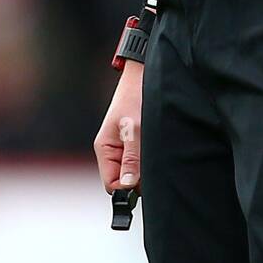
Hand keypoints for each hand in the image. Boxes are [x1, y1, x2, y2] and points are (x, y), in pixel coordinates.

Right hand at [93, 61, 143, 193]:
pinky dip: (151, 158)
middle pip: (124, 181)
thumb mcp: (134, 129)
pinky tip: (157, 146)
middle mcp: (113, 152)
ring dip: (147, 166)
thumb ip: (131, 158)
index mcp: (105, 149)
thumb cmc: (136, 95)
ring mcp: (125, 148)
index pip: (111, 184)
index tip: (143, 178)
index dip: (127, 187)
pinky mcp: (137, 143)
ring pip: (135, 172)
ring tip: (155, 148)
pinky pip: (142, 161)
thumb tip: (127, 185)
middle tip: (153, 160)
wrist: (146, 74)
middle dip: (139, 178)